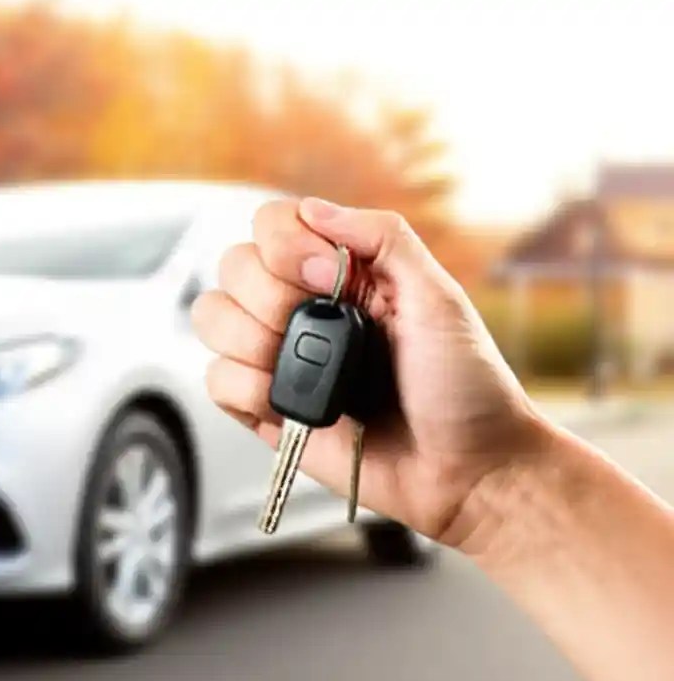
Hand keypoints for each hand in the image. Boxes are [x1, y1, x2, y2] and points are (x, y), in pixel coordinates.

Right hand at [191, 197, 549, 550]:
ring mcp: (281, 358)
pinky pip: (216, 380)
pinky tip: (288, 403)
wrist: (467, 471)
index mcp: (341, 272)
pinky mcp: (266, 408)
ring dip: (250, 340)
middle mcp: (303, 308)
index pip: (272, 224)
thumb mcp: (439, 296)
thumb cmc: (467, 388)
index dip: (285, 244)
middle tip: (320, 329)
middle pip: (233, 266)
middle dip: (268, 296)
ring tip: (304, 370)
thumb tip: (314, 209)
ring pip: (212, 317)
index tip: (324, 276)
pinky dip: (245, 387)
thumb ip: (383, 237)